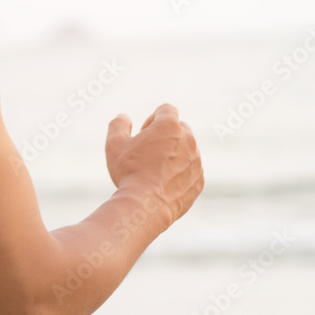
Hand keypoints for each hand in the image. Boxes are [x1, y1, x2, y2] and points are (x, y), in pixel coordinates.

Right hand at [105, 103, 204, 228]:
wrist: (146, 205)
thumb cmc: (129, 172)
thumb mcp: (114, 145)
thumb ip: (118, 125)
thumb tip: (123, 117)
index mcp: (169, 126)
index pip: (166, 109)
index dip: (152, 119)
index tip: (143, 134)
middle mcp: (188, 139)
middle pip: (180, 128)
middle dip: (165, 136)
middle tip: (147, 153)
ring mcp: (196, 160)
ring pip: (187, 151)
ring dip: (173, 156)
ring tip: (153, 172)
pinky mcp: (199, 180)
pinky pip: (191, 171)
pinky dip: (179, 175)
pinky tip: (162, 186)